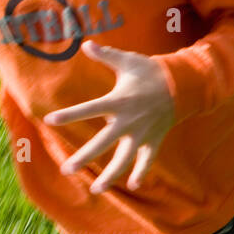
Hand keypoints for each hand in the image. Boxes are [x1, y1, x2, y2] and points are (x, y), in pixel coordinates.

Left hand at [43, 41, 175, 193]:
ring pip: (124, 159)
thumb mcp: (128, 60)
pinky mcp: (154, 139)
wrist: (183, 83)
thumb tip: (85, 44)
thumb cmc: (150, 71)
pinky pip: (148, 159)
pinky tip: (133, 186)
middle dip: (84, 157)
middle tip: (67, 170)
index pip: (88, 109)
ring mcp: (142, 133)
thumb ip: (106, 55)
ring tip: (97, 189)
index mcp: (118, 101)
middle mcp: (128, 121)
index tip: (49, 120)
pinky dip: (142, 172)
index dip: (69, 115)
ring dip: (110, 174)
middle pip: (102, 143)